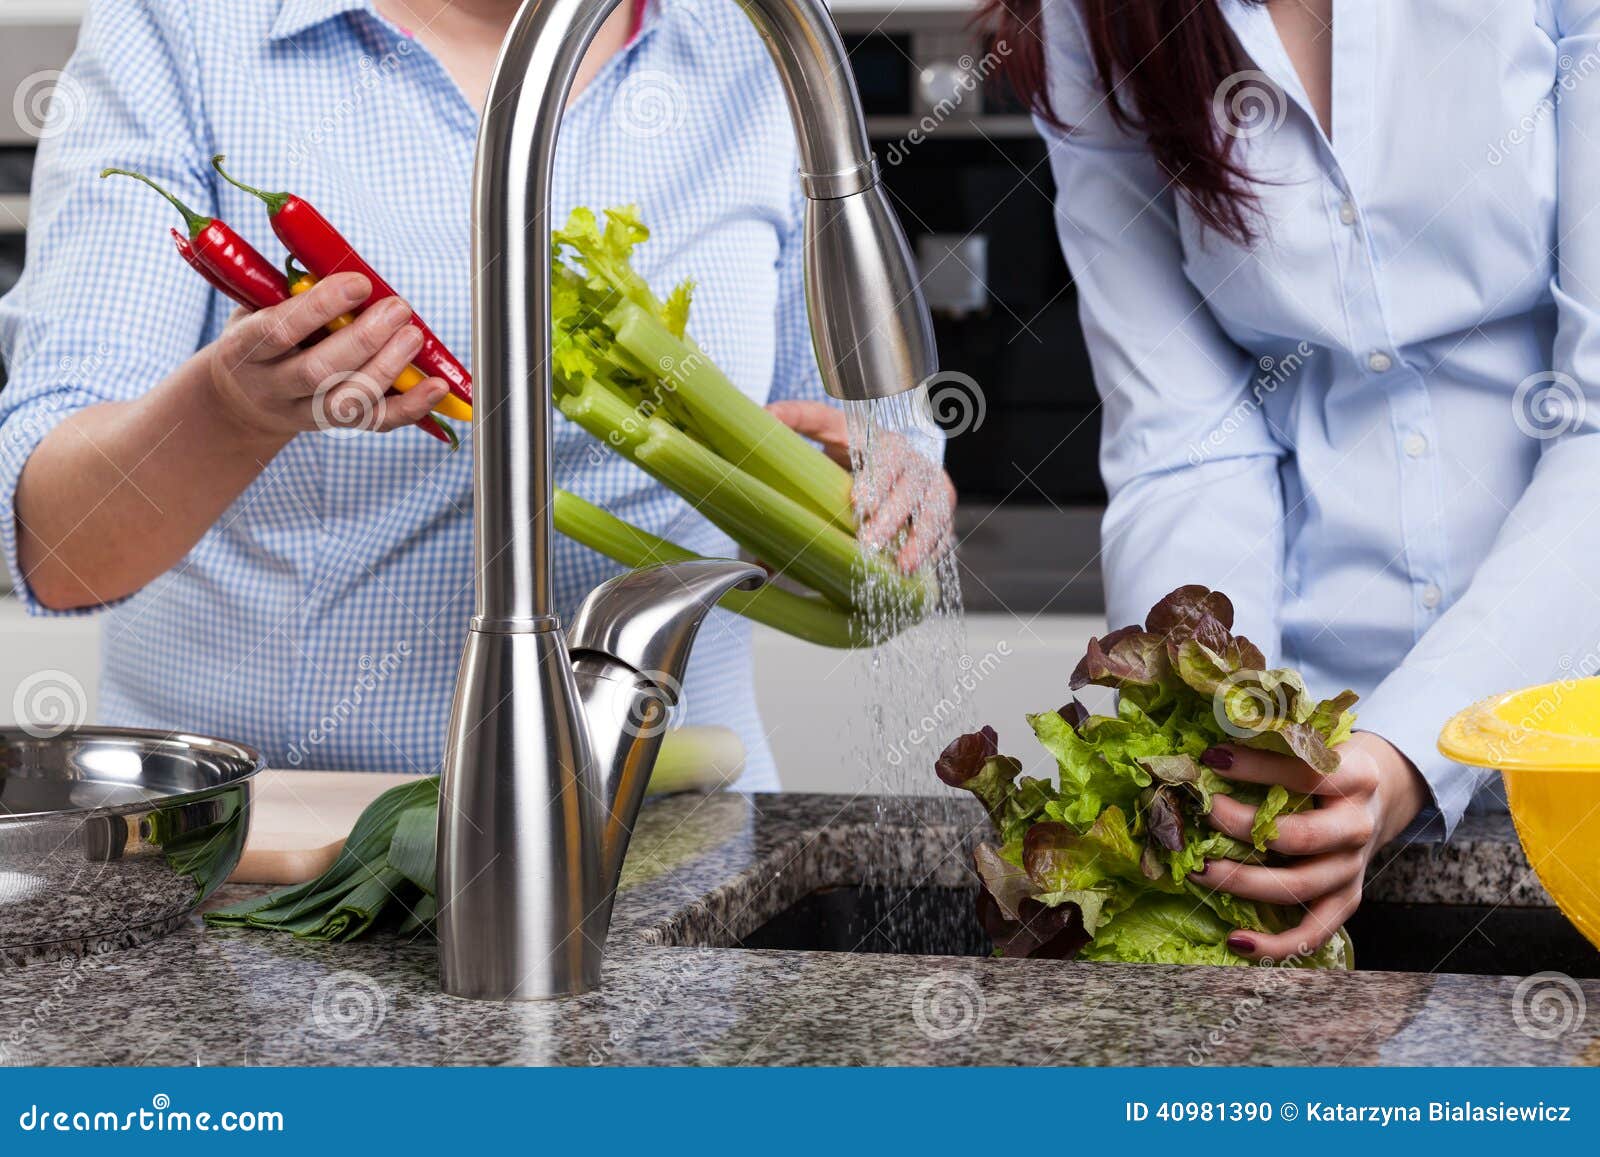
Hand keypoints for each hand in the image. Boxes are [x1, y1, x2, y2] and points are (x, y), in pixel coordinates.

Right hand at [206, 272, 448, 439]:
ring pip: (347, 401)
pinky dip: (410, 407)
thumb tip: (336, 256)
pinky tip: (436, 387)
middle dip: (365, 338)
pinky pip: (375, 423)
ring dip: (388, 368)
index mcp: (245, 349)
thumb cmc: (259, 338)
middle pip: (319, 371)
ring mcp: (303, 413)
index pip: (280, 330)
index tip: (359, 283)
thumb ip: (289, 290)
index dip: (320, 307)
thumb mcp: (256, 308)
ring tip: (414, 336)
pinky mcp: (334, 426)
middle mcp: (272, 387)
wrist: (242, 400)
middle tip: (399, 307)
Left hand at [767, 398, 956, 571]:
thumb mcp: (826, 423)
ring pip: (934, 512)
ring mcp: (932, 486)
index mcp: (885, 441)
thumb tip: (765, 414)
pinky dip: (933, 550)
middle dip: (892, 518)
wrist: (889, 451)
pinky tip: (918, 571)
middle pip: (910, 490)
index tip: (857, 503)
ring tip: (903, 567)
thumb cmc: (851, 441)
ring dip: (920, 541)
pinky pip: (944, 531)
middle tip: (869, 543)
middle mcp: (915, 462)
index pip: (886, 457)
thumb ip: (796, 417)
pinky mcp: (941, 509)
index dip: (876, 479)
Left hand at [1187, 731, 1430, 961]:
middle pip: (1299, 836)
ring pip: (1299, 886)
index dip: (1255, 767)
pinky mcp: (1347, 900)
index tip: (1211, 759)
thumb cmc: (1325, 767)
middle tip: (1202, 815)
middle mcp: (1357, 825)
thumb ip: (1275, 744)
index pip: (1303, 772)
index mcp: (1354, 776)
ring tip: (1200, 872)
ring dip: (1244, 882)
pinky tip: (1235, 942)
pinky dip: (1276, 945)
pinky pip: (1313, 932)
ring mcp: (1353, 867)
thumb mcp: (1314, 744)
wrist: (1375, 798)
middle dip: (1242, 827)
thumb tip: (1208, 749)